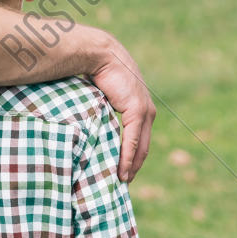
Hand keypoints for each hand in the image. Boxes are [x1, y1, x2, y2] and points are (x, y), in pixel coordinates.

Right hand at [89, 38, 154, 181]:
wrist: (99, 54)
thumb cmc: (96, 71)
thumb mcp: (102, 96)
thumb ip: (102, 110)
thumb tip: (90, 122)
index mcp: (140, 106)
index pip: (140, 137)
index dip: (133, 155)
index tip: (125, 171)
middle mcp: (147, 110)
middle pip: (143, 146)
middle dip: (134, 165)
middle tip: (124, 182)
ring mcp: (144, 110)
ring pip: (140, 147)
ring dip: (132, 166)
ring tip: (122, 182)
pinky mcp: (137, 111)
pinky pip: (132, 140)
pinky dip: (127, 158)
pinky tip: (122, 172)